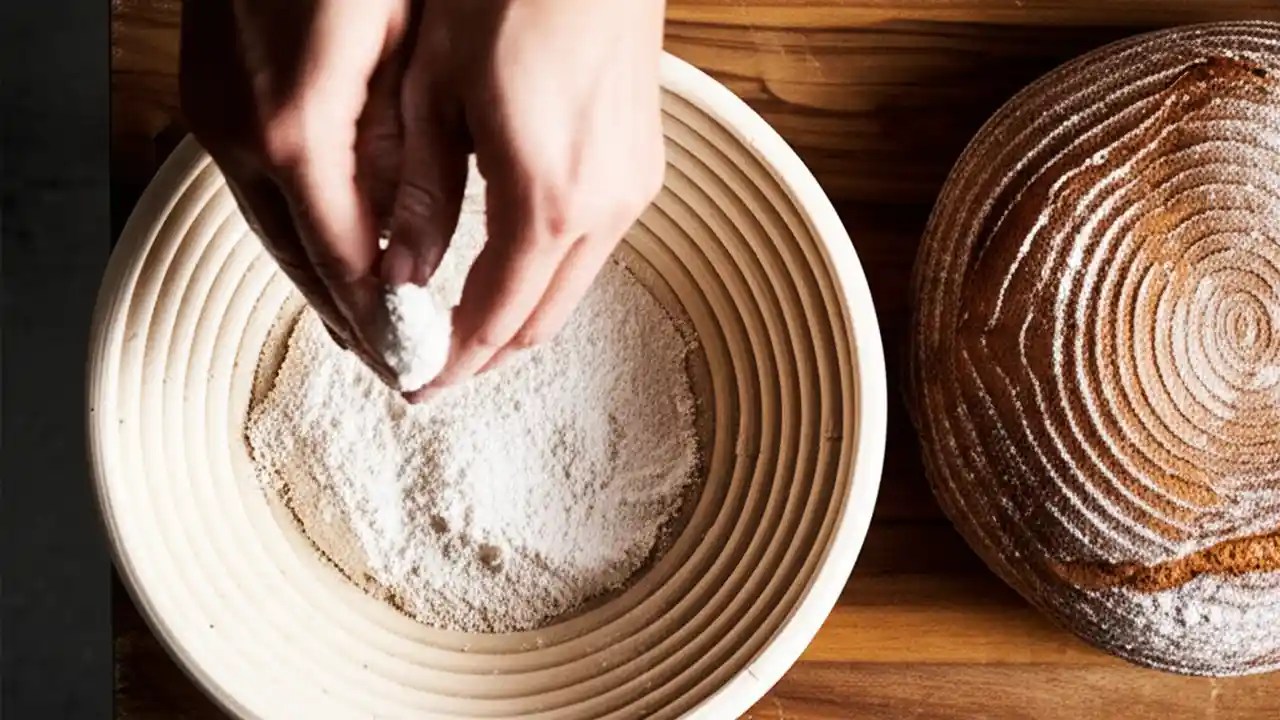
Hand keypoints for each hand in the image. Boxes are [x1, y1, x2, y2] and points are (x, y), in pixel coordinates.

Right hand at [180, 0, 412, 380]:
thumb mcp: (405, 53)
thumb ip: (407, 154)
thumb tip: (415, 241)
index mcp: (300, 130)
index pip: (346, 259)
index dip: (381, 320)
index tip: (412, 361)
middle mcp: (245, 138)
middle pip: (299, 261)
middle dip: (347, 319)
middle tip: (393, 364)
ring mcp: (219, 121)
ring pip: (272, 233)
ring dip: (320, 283)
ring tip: (363, 327)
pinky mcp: (212, 105)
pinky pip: (259, 193)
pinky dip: (298, 234)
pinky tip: (328, 250)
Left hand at [387, 0, 666, 400]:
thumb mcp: (434, 93)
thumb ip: (419, 196)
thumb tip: (396, 272)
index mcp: (548, 199)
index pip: (494, 319)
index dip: (451, 361)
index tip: (415, 383)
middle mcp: (605, 208)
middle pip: (540, 320)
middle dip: (483, 351)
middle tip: (430, 360)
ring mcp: (634, 187)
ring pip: (569, 288)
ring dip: (516, 312)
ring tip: (457, 314)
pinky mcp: (642, 164)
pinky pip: (590, 247)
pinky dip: (545, 270)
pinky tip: (505, 257)